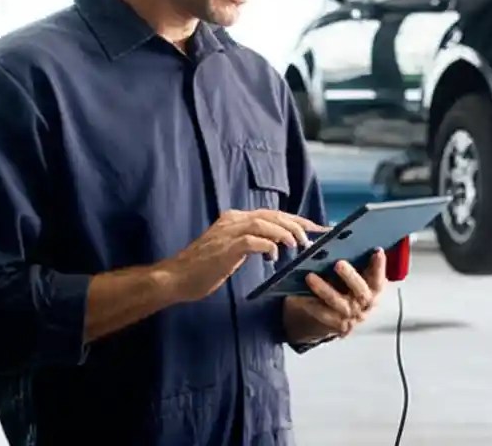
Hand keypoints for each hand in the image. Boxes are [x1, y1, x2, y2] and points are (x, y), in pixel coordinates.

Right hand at [162, 209, 327, 302]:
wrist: (176, 278)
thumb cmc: (203, 268)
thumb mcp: (231, 250)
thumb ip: (251, 242)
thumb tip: (277, 245)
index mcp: (235, 218)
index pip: (272, 214)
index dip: (296, 219)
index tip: (316, 227)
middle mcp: (233, 220)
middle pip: (273, 215)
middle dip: (298, 224)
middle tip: (315, 237)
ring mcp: (228, 231)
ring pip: (266, 223)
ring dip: (286, 233)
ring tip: (299, 245)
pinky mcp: (226, 247)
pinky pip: (254, 241)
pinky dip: (269, 246)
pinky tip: (274, 256)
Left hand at [285, 249, 386, 342]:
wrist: (342, 316)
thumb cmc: (349, 286)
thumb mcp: (358, 275)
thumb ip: (356, 262)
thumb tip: (340, 239)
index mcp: (375, 288)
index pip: (379, 276)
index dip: (380, 266)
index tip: (377, 251)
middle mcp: (366, 303)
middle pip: (361, 291)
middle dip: (350, 276)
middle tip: (338, 263)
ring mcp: (352, 315)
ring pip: (338, 302)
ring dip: (324, 289)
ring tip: (309, 276)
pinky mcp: (336, 325)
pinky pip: (322, 314)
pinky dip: (311, 305)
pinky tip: (298, 296)